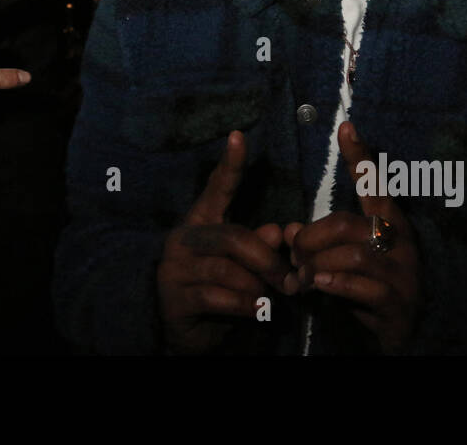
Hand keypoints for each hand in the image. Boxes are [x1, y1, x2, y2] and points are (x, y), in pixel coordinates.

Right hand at [157, 131, 297, 353]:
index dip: (229, 165)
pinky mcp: (175, 298)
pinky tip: (255, 312)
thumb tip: (276, 231)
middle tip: (291, 281)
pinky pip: (217, 297)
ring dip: (256, 288)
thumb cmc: (219, 289)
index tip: (239, 136)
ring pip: (228, 270)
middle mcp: (184, 238)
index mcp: (202, 221)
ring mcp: (175, 267)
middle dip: (268, 261)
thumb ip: (258, 245)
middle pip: (233, 237)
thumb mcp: (243, 265)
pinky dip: (244, 306)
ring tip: (267, 299)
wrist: (186, 331)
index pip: (216, 188)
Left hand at [289, 121, 419, 353]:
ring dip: (318, 265)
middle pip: (347, 224)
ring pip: (354, 255)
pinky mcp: (398, 304)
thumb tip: (287, 230)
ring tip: (302, 277)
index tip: (345, 126)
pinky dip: (336, 285)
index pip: (373, 185)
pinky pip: (365, 288)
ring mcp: (403, 274)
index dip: (360, 157)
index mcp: (388, 224)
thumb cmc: (368, 289)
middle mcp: (400, 243)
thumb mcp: (340, 260)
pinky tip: (319, 286)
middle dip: (311, 237)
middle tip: (294, 254)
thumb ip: (317, 242)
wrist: (405, 336)